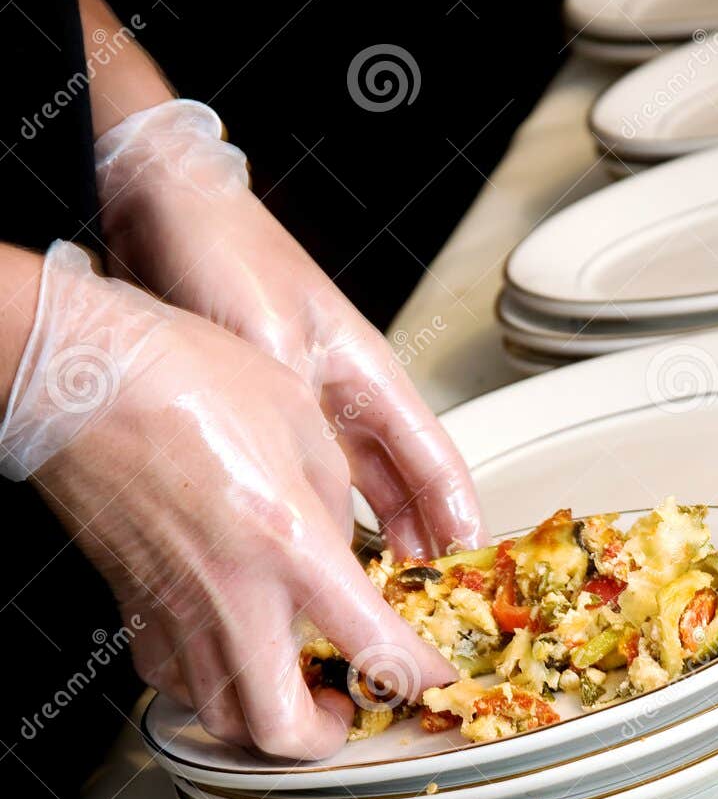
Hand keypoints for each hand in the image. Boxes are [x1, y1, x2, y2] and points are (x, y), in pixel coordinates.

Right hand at [3, 243, 453, 758]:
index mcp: (289, 544)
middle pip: (278, 729)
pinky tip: (229, 655)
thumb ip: (337, 502)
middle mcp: (231, 593)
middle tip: (344, 710)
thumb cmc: (183, 380)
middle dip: (323, 739)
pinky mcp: (134, 605)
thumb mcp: (302, 424)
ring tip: (294, 688)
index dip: (418, 678)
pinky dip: (209, 688)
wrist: (82, 380)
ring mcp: (175, 608)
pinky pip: (173, 679)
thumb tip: (347, 549)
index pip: (374, 647)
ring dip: (266, 720)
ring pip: (219, 716)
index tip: (432, 679)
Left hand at [95, 100, 485, 560]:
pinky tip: (303, 542)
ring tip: (370, 582)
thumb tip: (313, 502)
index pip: (434, 457)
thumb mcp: (267, 343)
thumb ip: (292, 421)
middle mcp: (342, 389)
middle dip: (420, 536)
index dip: (458, 513)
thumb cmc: (223, 251)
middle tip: (425, 592)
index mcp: (367, 370)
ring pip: (354, 482)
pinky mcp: (259, 405)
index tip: (474, 558)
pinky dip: (313, 513)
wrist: (162, 206)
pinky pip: (302, 477)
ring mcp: (303, 399)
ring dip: (367, 531)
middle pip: (401, 479)